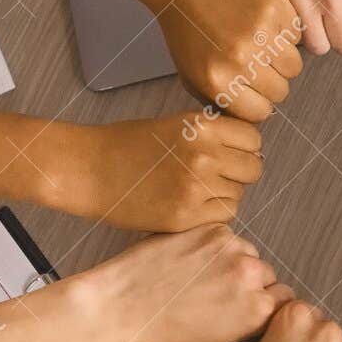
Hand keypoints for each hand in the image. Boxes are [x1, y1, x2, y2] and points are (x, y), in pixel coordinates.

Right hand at [56, 113, 264, 231]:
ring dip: (223, 194)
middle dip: (238, 173)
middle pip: (252, 169)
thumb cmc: (126, 145)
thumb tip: (248, 148)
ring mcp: (195, 187)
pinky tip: (190, 205)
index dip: (244, 148)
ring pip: (237, 195)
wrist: (89, 170)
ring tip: (195, 190)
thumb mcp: (175, 125)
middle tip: (216, 176)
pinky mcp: (185, 216)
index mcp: (201, 126)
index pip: (253, 139)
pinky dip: (211, 213)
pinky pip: (222, 217)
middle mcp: (203, 155)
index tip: (233, 154)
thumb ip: (211, 134)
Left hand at [68, 225, 291, 341]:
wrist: (123, 306)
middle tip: (220, 294)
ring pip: (248, 253)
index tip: (251, 306)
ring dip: (233, 262)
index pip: (285, 299)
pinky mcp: (211, 230)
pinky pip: (226, 237)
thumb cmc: (165, 334)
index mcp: (257, 311)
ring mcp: (230, 249)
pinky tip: (191, 264)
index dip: (266, 305)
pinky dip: (213, 248)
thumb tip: (271, 336)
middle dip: (251, 284)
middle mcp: (249, 276)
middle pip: (268, 275)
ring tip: (202, 279)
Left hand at [157, 0, 303, 121]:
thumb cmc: (184, 25)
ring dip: (282, 58)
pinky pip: (296, 33)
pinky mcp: (275, 5)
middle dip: (272, 80)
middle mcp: (241, 59)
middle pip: (281, 90)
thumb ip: (220, 101)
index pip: (261, 112)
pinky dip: (285, 30)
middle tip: (257, 61)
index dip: (259, 101)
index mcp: (218, 81)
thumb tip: (253, 116)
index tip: (253, 89)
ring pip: (293, 65)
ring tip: (262, 42)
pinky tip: (263, 19)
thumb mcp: (191, 73)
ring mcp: (261, 31)